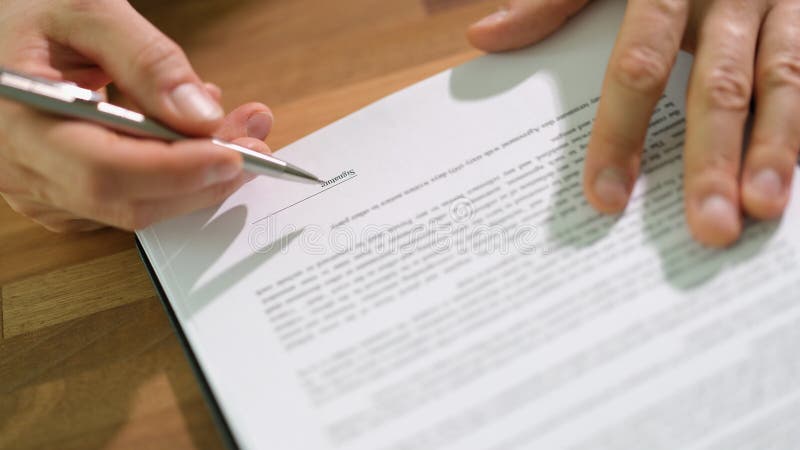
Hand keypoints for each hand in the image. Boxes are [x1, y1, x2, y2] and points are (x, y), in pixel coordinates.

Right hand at [0, 0, 273, 231]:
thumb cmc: (23, 15)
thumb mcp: (84, 11)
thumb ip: (145, 60)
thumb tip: (201, 118)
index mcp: (18, 123)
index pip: (105, 172)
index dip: (178, 171)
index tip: (235, 154)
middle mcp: (25, 172)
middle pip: (131, 201)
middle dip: (205, 176)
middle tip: (256, 139)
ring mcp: (43, 191)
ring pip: (137, 207)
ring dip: (199, 176)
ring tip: (236, 127)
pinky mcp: (63, 195)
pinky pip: (130, 200)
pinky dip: (174, 175)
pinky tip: (193, 137)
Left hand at [469, 0, 798, 246]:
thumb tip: (483, 38)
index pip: (637, 67)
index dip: (620, 133)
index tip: (606, 197)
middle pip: (717, 88)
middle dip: (711, 161)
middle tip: (706, 228)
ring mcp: (780, 6)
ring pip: (783, 82)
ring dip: (775, 149)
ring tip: (761, 211)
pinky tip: (791, 179)